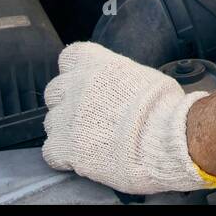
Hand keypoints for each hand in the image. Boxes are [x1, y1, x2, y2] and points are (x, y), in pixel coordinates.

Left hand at [41, 41, 215, 194]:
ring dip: (66, 130)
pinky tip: (82, 158)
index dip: (76, 71)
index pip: (70, 57)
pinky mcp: (65, 148)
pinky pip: (50, 152)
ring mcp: (67, 117)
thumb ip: (122, 79)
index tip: (87, 82)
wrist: (165, 138)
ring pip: (51, 122)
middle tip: (88, 115)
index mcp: (97, 64)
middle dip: (68, 102)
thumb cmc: (165, 108)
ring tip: (89, 140)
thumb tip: (123, 88)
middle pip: (55, 91)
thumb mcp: (146, 77)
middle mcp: (77, 86)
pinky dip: (63, 157)